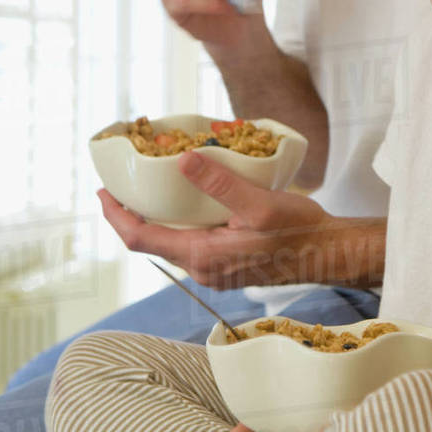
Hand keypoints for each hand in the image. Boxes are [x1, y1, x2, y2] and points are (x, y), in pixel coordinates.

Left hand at [97, 150, 329, 286]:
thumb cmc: (300, 231)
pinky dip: (179, 223)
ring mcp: (215, 270)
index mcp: (203, 256)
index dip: (116, 216)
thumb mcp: (260, 203)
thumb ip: (220, 184)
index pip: (141, 239)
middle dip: (132, 214)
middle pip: (151, 242)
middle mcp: (203, 269)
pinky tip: (188, 202)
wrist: (329, 254)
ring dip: (156, 218)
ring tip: (151, 188)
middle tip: (122, 184)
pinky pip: (191, 244)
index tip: (103, 192)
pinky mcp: (227, 265)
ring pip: (171, 243)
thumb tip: (183, 160)